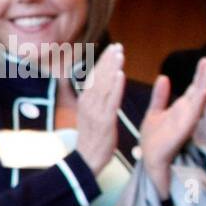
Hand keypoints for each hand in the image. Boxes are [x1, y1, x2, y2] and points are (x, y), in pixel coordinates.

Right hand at [75, 42, 125, 175]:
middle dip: (108, 60)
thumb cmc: (92, 139)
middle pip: (98, 77)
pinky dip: (115, 86)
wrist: (87, 160)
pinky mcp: (104, 121)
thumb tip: (102, 87)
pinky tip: (121, 74)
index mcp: (85, 101)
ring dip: (112, 68)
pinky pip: (111, 100)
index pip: (94, 77)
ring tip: (120, 54)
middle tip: (117, 46)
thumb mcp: (90, 116)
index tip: (111, 49)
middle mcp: (88, 104)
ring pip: (104, 85)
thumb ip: (96, 101)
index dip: (103, 62)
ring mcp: (95, 112)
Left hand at [141, 56, 205, 197]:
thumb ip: (160, 96)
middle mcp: (187, 112)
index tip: (205, 60)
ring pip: (200, 99)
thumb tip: (164, 76)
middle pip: (199, 90)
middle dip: (205, 75)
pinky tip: (204, 91)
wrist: (149, 158)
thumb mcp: (154, 112)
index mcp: (180, 107)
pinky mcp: (184, 129)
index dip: (199, 74)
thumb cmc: (153, 138)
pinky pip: (194, 114)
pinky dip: (199, 103)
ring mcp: (187, 120)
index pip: (193, 88)